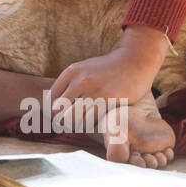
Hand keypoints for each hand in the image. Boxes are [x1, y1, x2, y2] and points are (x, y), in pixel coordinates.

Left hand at [49, 31, 165, 115]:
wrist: (135, 61)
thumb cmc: (109, 68)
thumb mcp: (85, 69)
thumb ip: (71, 83)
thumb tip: (57, 104)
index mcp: (71, 72)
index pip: (50, 99)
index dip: (55, 111)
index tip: (65, 115)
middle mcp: (79, 80)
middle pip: (58, 111)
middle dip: (63, 121)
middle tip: (73, 124)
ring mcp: (93, 90)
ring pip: (72, 118)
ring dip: (76, 126)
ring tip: (84, 125)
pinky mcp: (107, 100)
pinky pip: (89, 121)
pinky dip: (90, 126)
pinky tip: (96, 122)